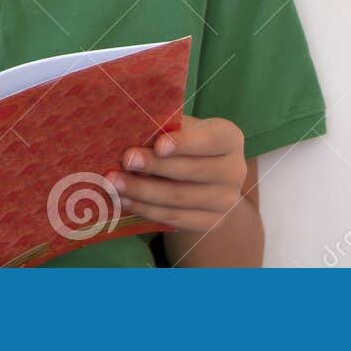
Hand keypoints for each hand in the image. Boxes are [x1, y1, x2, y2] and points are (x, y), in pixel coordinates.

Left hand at [105, 116, 248, 232]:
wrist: (204, 178)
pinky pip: (175, 218)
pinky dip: (146, 209)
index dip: (185, 143)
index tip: (158, 145)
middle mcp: (235, 170)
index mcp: (229, 139)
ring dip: (143, 191)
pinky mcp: (212, 222)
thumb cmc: (184, 141)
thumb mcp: (181, 127)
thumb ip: (165, 128)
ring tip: (115, 182)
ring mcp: (226, 201)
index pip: (210, 140)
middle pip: (191, 171)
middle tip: (125, 160)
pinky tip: (125, 199)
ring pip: (179, 198)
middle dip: (155, 166)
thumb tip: (131, 130)